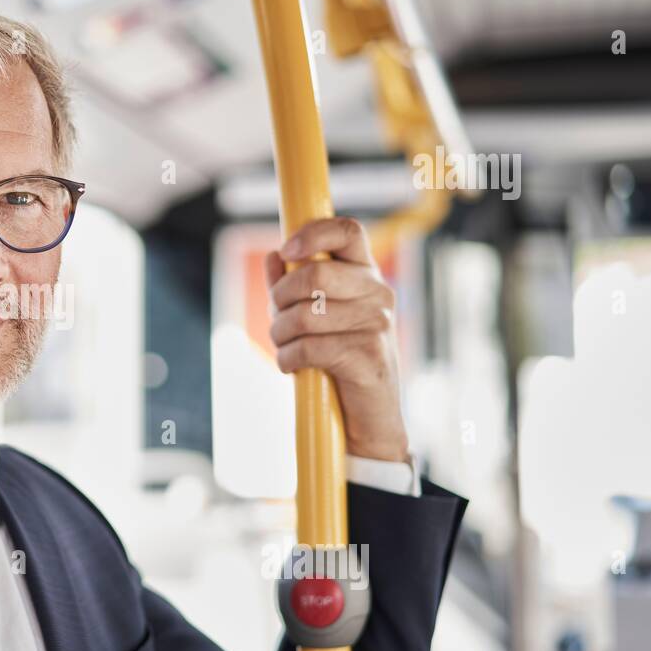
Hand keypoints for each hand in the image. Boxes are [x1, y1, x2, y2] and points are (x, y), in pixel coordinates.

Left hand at [263, 216, 409, 462]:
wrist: (368, 419)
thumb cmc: (339, 363)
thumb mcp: (315, 319)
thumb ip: (293, 287)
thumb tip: (272, 257)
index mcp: (367, 276)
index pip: (348, 231)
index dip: (313, 233)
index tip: (286, 251)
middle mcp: (378, 294)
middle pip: (314, 275)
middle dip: (280, 299)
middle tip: (277, 320)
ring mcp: (377, 324)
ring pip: (304, 315)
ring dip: (279, 335)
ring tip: (284, 347)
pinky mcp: (366, 356)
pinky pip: (308, 347)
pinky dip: (287, 359)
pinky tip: (291, 366)